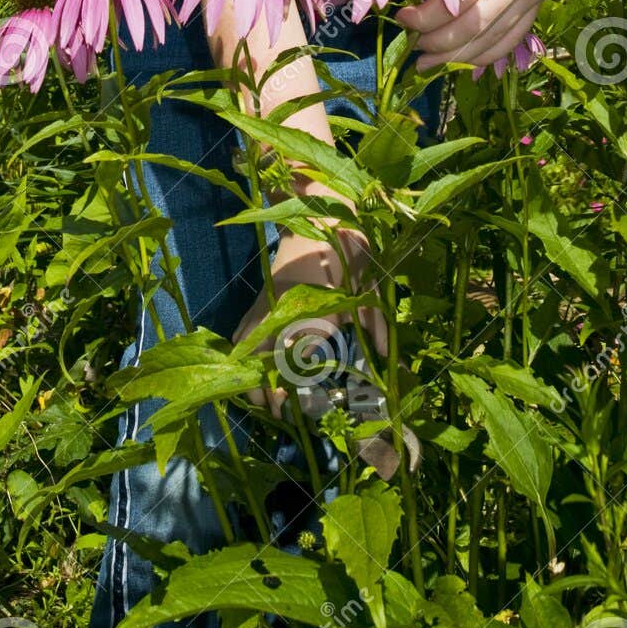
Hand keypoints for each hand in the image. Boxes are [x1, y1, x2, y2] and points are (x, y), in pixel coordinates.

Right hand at [230, 226, 384, 418]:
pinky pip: (244, 329)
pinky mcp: (260, 296)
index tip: (286, 407)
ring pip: (247, 345)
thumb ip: (374, 325)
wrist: (320, 214)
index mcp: (310, 309)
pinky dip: (242, 351)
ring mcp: (266, 302)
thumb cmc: (346, 253)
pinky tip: (247, 366)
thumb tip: (385, 355)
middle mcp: (282, 309)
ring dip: (250, 373)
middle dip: (264, 388)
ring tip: (257, 397)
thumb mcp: (367, 290)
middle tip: (273, 413)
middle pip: (262, 357)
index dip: (285, 385)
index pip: (292, 356)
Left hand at [393, 0, 553, 69]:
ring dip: (459, 57)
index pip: (455, 4)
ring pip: (495, 41)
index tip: (401, 18)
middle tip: (412, 48)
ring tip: (430, 63)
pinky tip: (462, 61)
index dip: (424, 19)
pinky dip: (487, 53)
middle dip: (439, 45)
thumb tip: (410, 6)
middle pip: (476, 29)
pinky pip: (513, 37)